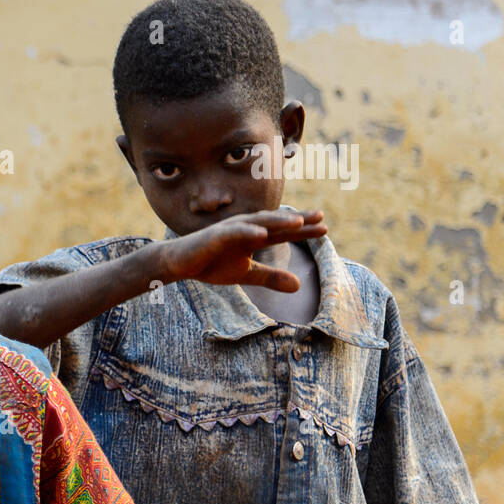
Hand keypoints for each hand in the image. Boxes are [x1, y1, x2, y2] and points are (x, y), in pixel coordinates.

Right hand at [158, 209, 326, 291]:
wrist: (178, 263)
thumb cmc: (211, 264)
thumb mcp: (246, 274)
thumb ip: (271, 278)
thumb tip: (299, 286)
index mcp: (253, 237)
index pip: (282, 233)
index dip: (302, 230)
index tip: (325, 228)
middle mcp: (245, 228)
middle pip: (275, 223)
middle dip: (297, 220)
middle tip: (320, 217)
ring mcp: (230, 230)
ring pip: (258, 223)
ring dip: (278, 221)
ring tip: (298, 221)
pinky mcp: (215, 236)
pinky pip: (234, 232)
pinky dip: (248, 231)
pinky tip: (262, 233)